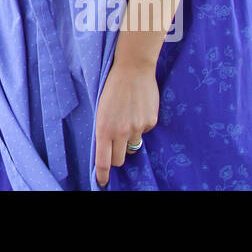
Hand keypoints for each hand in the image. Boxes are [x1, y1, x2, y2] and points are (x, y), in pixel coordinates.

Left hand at [93, 57, 158, 187]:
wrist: (133, 69)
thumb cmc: (112, 87)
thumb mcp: (101, 109)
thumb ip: (104, 129)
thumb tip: (107, 149)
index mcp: (104, 128)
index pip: (103, 160)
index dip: (103, 174)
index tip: (101, 182)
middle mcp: (121, 131)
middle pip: (120, 159)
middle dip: (117, 157)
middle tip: (116, 146)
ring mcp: (137, 128)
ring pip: (133, 145)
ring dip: (129, 138)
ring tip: (127, 117)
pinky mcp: (150, 122)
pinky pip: (144, 132)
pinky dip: (140, 125)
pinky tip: (137, 109)